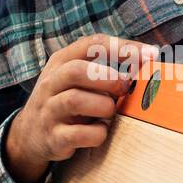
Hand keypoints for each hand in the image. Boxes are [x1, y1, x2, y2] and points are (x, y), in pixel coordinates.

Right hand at [5, 34, 159, 182]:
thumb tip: (149, 59)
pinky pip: (78, 134)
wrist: (30, 134)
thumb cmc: (66, 100)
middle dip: (109, 78)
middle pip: (78, 70)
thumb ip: (105, 68)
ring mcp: (49, 110)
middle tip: (126, 86)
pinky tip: (102, 130)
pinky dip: (96, 133)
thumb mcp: (77, 78)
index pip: (92, 44)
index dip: (124, 47)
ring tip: (111, 111)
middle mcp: (51, 83)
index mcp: (61, 62)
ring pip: (75, 101)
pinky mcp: (53, 137)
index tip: (151, 55)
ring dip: (103, 106)